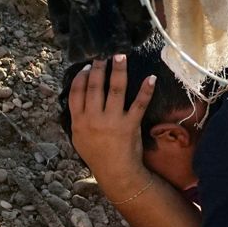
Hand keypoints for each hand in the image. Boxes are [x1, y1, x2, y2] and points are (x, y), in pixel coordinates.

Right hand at [67, 54, 156, 190]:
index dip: (81, 77)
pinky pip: (139, 104)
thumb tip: (76, 95)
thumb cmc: (96, 155)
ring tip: (120, 55)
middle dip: (98, 68)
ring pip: (115, 90)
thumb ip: (76, 118)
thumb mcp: (78, 138)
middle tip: (102, 55)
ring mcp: (113, 121)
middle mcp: (94, 119)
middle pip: (95, 87)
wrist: (116, 172)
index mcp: (79, 121)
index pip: (77, 93)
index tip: (86, 66)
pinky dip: (145, 90)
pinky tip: (151, 77)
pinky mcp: (130, 124)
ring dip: (118, 70)